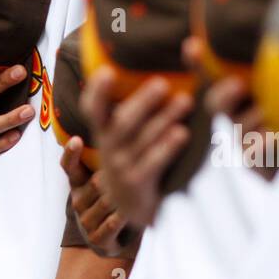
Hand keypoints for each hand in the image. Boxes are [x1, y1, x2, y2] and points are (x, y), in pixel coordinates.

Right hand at [59, 137, 130, 257]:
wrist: (106, 243)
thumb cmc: (109, 203)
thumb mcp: (101, 181)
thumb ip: (104, 159)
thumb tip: (119, 125)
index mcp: (77, 184)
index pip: (69, 166)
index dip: (71, 153)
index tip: (77, 139)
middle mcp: (78, 201)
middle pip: (97, 182)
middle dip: (116, 178)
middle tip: (133, 170)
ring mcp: (86, 221)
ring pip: (107, 202)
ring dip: (124, 198)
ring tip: (137, 194)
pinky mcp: (97, 239)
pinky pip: (112, 223)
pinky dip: (123, 217)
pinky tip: (130, 213)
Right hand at [85, 67, 191, 228]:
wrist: (130, 208)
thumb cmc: (131, 160)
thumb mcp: (120, 139)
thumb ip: (129, 112)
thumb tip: (152, 75)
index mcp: (103, 133)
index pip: (92, 109)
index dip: (97, 91)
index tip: (107, 70)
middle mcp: (108, 148)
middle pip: (123, 121)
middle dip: (143, 101)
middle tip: (162, 82)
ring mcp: (121, 167)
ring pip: (142, 139)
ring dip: (164, 118)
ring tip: (186, 101)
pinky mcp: (137, 183)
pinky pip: (153, 162)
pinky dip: (167, 147)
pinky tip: (183, 132)